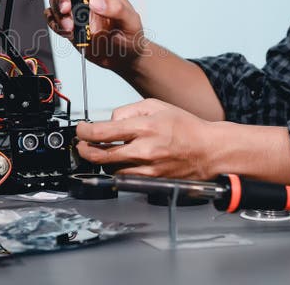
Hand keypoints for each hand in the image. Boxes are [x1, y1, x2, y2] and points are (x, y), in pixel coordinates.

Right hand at [45, 0, 146, 70]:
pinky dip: (55, 23)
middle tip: (67, 7)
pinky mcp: (67, 21)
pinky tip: (67, 31)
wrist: (122, 58)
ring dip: (58, 10)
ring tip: (70, 26)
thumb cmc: (130, 36)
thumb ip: (116, 9)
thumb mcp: (130, 21)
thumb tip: (96, 1)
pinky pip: (52, 16)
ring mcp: (76, 7)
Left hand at [75, 98, 214, 179]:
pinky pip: (125, 177)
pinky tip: (121, 160)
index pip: (103, 132)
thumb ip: (128, 111)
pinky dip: (118, 169)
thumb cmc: (185, 127)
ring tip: (104, 151)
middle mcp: (144, 150)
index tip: (81, 130)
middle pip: (100, 156)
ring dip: (102, 161)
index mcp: (144, 128)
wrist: (208, 150)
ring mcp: (147, 169)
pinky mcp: (151, 181)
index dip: (84, 132)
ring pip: (110, 169)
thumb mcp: (155, 106)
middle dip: (84, 150)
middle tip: (81, 145)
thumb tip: (110, 121)